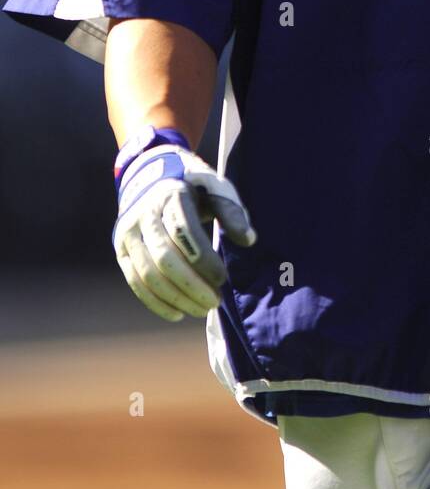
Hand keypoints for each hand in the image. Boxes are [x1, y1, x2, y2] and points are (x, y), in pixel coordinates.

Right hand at [113, 143, 256, 322]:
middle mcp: (144, 214)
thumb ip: (231, 212)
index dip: (204, 260)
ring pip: (148, 274)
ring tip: (201, 309)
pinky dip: (156, 302)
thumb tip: (248, 240)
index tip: (223, 278)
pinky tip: (178, 313)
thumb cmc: (193, 187)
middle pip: (164, 258)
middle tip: (215, 302)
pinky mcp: (122, 250)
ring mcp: (128, 233)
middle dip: (191, 285)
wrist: (150, 176)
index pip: (185, 232)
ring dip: (176, 298)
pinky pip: (135, 282)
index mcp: (171, 195)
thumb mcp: (214, 188)